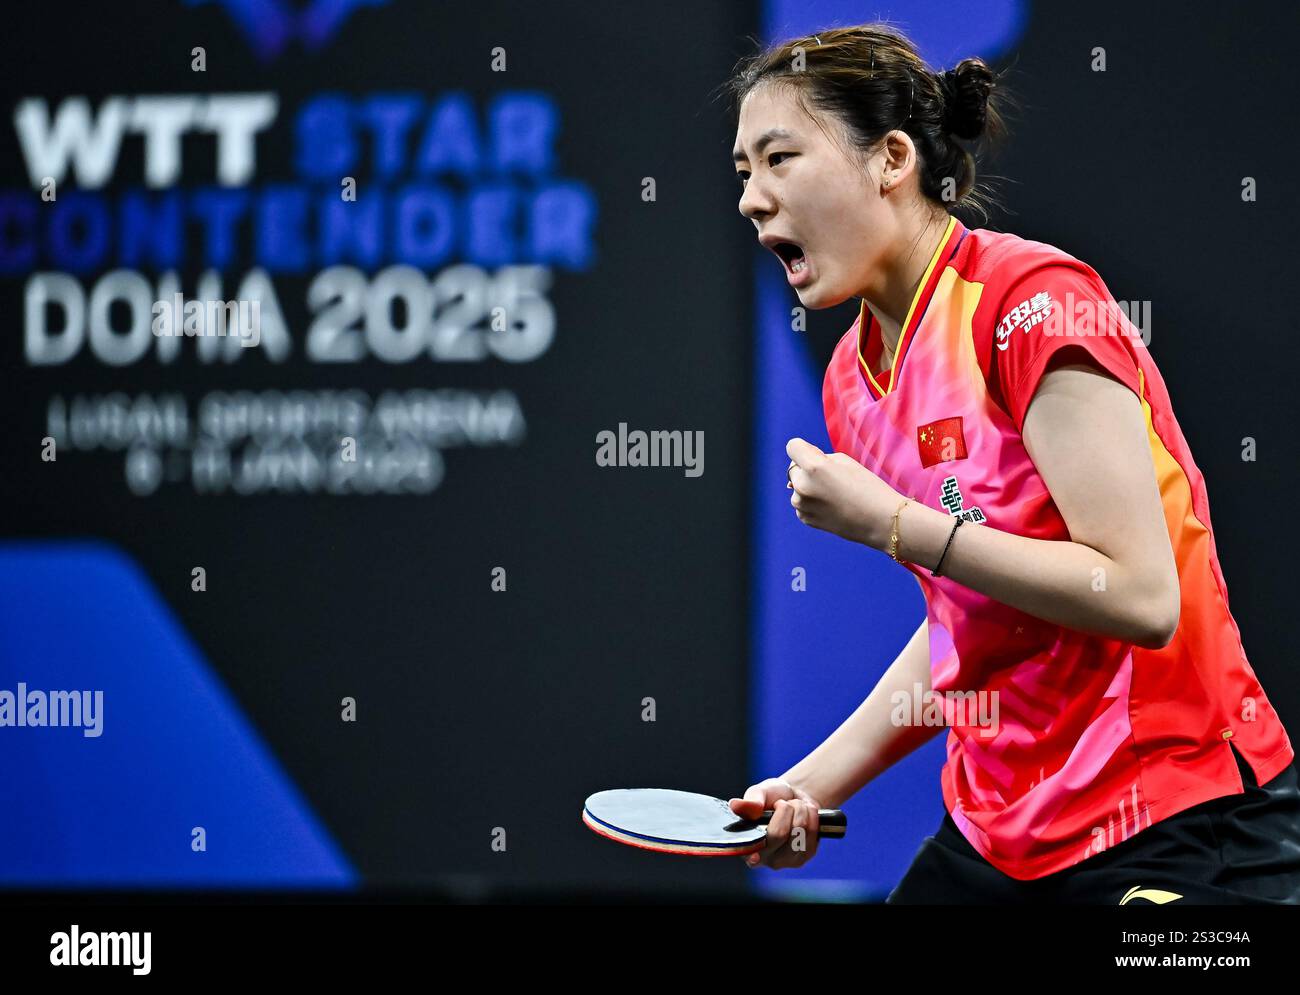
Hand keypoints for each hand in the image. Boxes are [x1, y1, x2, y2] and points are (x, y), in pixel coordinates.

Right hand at [729, 778, 825, 869]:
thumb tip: (734, 805)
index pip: (750, 855)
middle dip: (786, 808)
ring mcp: (787, 860)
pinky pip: (813, 832)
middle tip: (783, 803)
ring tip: (794, 806)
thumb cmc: (770, 797)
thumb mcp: (758, 793)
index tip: (754, 856)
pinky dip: (811, 815)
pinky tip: (804, 813)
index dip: (752, 855)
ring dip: (800, 810)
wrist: (793, 797)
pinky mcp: (806, 855)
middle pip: (779, 834)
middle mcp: (765, 858)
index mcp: (747, 845)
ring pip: (799, 831)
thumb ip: (749, 802)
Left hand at [786, 438, 900, 548]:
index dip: (805, 449)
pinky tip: (832, 506)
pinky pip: (802, 502)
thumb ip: (819, 456)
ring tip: (835, 494)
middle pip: (793, 468)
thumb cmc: (867, 487)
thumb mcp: (845, 460)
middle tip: (832, 477)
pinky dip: (812, 501)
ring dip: (809, 486)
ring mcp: (801, 505)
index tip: (818, 456)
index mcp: (813, 467)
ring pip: (797, 486)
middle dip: (806, 469)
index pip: (793, 447)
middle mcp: (802, 486)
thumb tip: (802, 461)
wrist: (880, 521)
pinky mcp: (804, 518)